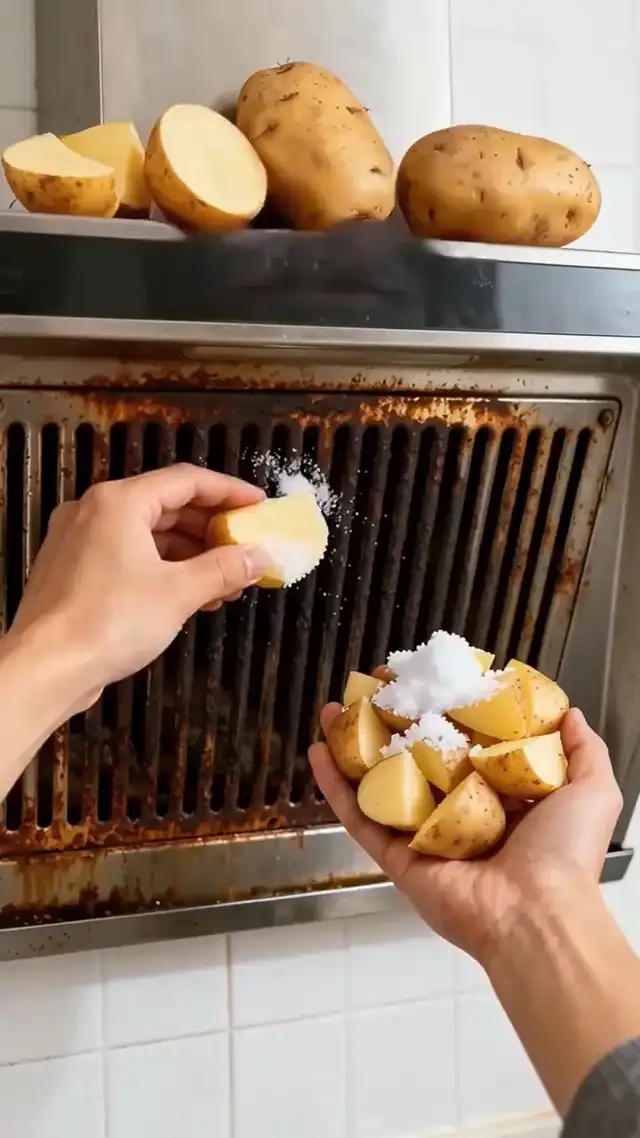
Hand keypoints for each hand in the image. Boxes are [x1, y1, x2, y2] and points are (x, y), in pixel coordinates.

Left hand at [11, 464, 270, 708]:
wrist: (45, 668)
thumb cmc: (110, 622)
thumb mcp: (179, 593)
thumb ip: (224, 569)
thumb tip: (260, 557)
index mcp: (119, 502)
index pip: (187, 480)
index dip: (229, 491)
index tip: (260, 505)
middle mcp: (95, 510)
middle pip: (166, 505)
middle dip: (212, 529)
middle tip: (248, 547)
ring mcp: (79, 540)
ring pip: (147, 534)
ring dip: (191, 554)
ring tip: (228, 581)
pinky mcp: (73, 569)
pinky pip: (128, 555)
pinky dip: (163, 569)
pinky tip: (192, 596)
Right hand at [309, 699, 622, 964]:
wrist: (538, 914)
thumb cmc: (565, 853)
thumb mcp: (592, 788)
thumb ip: (583, 748)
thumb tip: (568, 712)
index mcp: (500, 796)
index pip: (463, 741)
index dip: (442, 708)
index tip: (426, 677)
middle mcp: (457, 813)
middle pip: (413, 756)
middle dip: (389, 719)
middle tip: (371, 686)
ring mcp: (422, 835)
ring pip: (379, 783)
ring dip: (352, 746)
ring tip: (332, 711)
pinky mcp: (396, 858)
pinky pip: (360, 817)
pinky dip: (335, 787)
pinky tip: (317, 752)